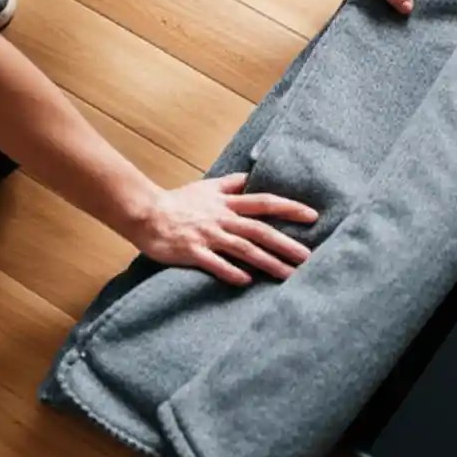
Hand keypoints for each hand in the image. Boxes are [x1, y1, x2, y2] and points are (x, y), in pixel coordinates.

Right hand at [127, 173, 318, 285]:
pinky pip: (214, 263)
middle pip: (260, 231)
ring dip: (268, 262)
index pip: (265, 203)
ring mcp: (208, 236)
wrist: (144, 212)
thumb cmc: (177, 201)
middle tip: (309, 257)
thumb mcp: (207, 187)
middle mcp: (222, 219)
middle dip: (286, 243)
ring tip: (289, 275)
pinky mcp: (192, 251)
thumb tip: (253, 174)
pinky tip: (248, 281)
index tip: (313, 216)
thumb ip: (232, 184)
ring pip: (244, 249)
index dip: (289, 208)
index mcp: (227, 204)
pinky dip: (231, 271)